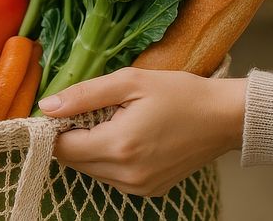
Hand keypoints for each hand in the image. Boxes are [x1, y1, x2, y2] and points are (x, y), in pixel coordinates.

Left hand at [40, 68, 246, 196]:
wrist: (225, 118)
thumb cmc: (180, 93)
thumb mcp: (129, 81)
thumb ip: (84, 95)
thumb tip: (47, 107)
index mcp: (119, 147)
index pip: (62, 147)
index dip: (54, 127)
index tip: (62, 108)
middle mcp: (126, 175)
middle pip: (74, 161)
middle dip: (72, 136)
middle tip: (90, 109)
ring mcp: (139, 188)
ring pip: (91, 170)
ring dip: (90, 147)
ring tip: (113, 120)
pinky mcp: (149, 191)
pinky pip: (111, 177)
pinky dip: (109, 157)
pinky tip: (126, 135)